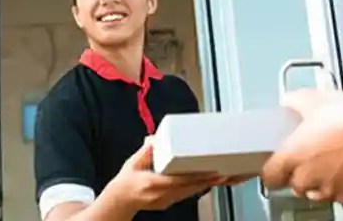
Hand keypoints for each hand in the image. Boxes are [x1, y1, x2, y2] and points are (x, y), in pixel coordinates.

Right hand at [105, 139, 224, 213]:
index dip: (196, 177)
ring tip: (218, 178)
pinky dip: (194, 189)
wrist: (120, 200)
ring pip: (188, 193)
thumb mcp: (133, 163)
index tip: (210, 173)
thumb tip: (154, 139)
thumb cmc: (126, 182)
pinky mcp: (167, 203)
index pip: (179, 181)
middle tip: (222, 175)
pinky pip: (184, 196)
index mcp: (153, 183)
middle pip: (188, 189)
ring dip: (203, 186)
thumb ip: (145, 152)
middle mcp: (161, 195)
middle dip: (206, 182)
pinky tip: (203, 183)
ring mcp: (165, 201)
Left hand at [259, 89, 342, 203]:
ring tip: (325, 164)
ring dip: (317, 182)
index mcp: (290, 157)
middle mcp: (307, 177)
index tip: (276, 164)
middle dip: (297, 175)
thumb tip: (289, 102)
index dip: (272, 170)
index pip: (269, 176)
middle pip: (294, 185)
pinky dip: (340, 183)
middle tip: (305, 158)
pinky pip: (340, 193)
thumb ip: (293, 104)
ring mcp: (330, 187)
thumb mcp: (310, 99)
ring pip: (316, 192)